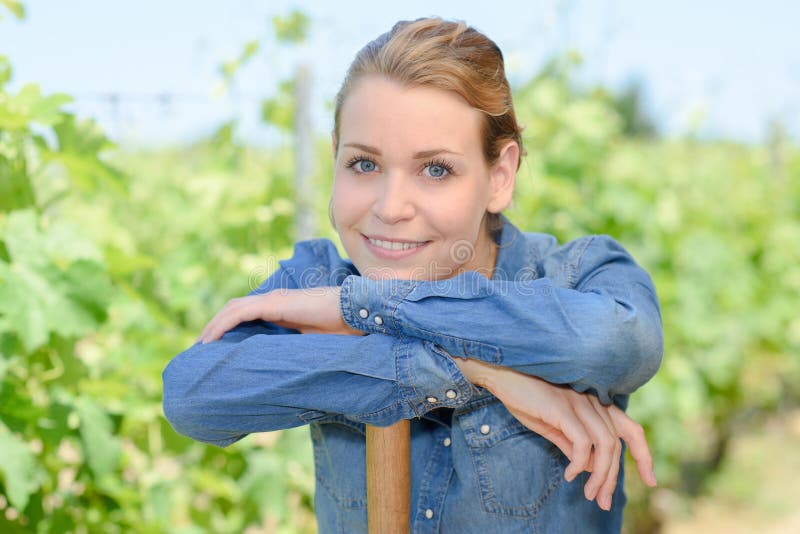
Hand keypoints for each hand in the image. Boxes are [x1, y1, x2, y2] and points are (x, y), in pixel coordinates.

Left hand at [196, 287, 363, 342]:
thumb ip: (295, 351)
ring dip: (214, 326)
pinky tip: (212, 340)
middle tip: (200, 349)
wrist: (358, 316)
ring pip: (233, 309)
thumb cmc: (343, 331)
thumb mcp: (311, 345)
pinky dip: (223, 324)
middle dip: (214, 326)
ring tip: (200, 345)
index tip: (215, 348)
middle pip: (234, 309)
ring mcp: (275, 300)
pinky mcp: (276, 304)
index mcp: (282, 310)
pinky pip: (241, 312)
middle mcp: (274, 301)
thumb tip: (285, 374)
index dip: (228, 327)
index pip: (246, 313)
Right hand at [453, 358, 655, 510]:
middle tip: (603, 502)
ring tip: (589, 494)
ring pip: (605, 446)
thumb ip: (570, 443)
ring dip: (600, 476)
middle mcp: (592, 401)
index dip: (645, 455)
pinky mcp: (562, 408)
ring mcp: (578, 403)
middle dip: (613, 478)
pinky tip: (569, 475)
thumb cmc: (524, 397)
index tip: (651, 480)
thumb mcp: (550, 426)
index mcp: (594, 404)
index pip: (631, 429)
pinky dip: (579, 463)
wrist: (501, 373)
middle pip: (617, 445)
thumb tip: (585, 468)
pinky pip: (582, 442)